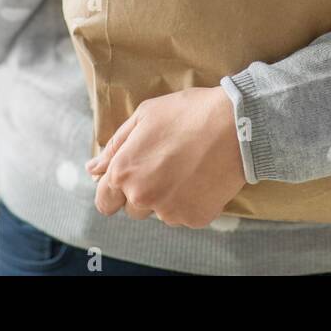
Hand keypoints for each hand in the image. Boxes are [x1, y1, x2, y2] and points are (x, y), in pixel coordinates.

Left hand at [87, 87, 246, 227]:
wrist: (238, 125)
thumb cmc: (189, 113)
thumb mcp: (145, 116)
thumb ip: (115, 145)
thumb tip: (93, 169)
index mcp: (124, 172)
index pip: (104, 201)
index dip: (114, 191)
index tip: (130, 179)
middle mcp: (142, 197)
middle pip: (133, 209)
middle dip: (144, 192)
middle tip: (166, 165)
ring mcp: (170, 211)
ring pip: (160, 213)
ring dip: (167, 198)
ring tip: (187, 168)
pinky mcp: (195, 218)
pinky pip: (185, 215)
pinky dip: (191, 201)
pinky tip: (202, 177)